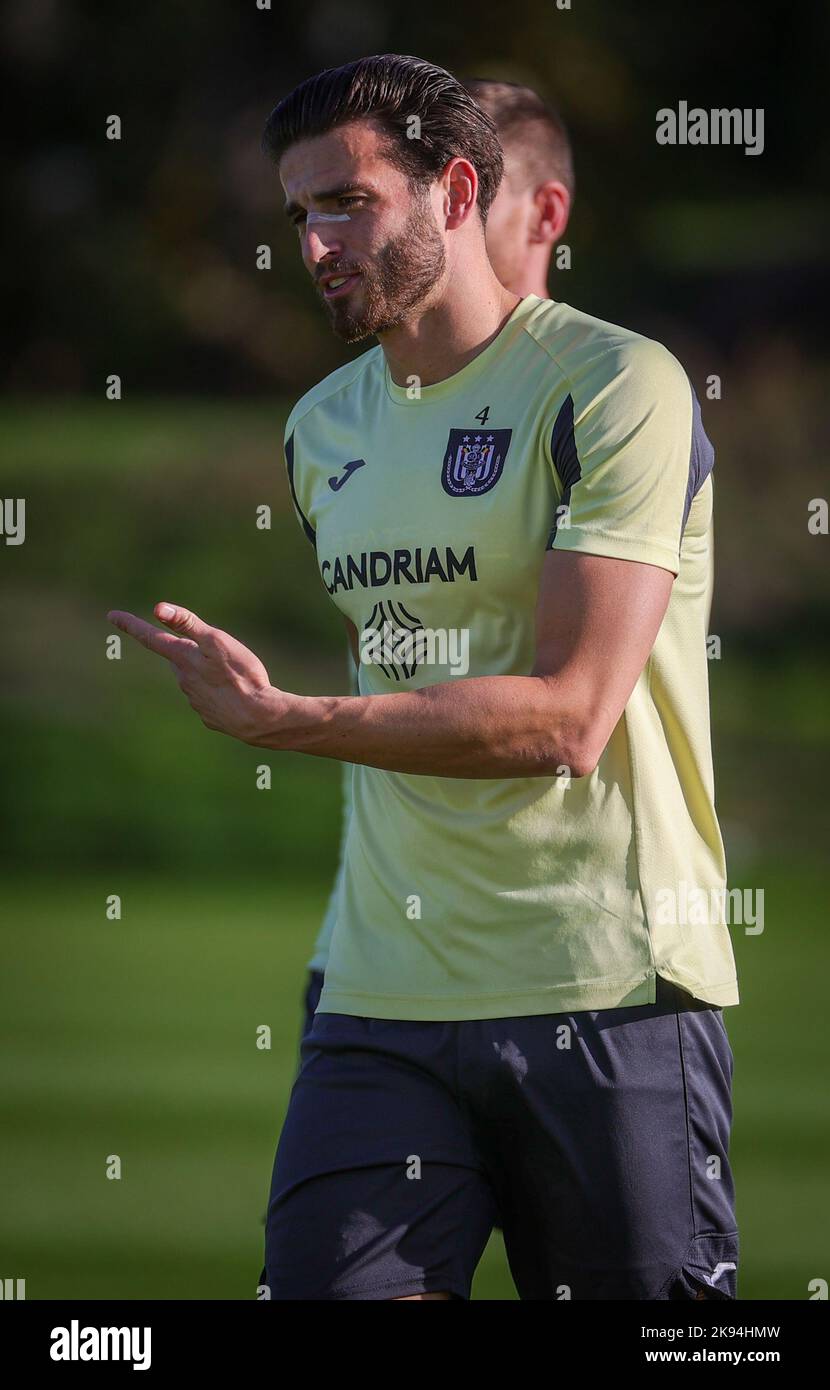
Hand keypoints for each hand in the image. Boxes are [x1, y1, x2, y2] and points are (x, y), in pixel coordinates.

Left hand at [106, 602, 277, 743]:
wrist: (260, 717)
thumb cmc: (241, 675)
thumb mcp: (217, 641)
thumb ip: (188, 624)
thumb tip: (157, 609)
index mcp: (183, 659)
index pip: (150, 637)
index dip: (131, 625)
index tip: (112, 616)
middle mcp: (183, 680)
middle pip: (177, 659)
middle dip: (186, 653)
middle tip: (214, 651)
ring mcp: (194, 701)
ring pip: (193, 679)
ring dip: (205, 673)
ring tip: (233, 675)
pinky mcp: (209, 716)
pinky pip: (208, 698)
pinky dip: (216, 693)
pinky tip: (234, 695)